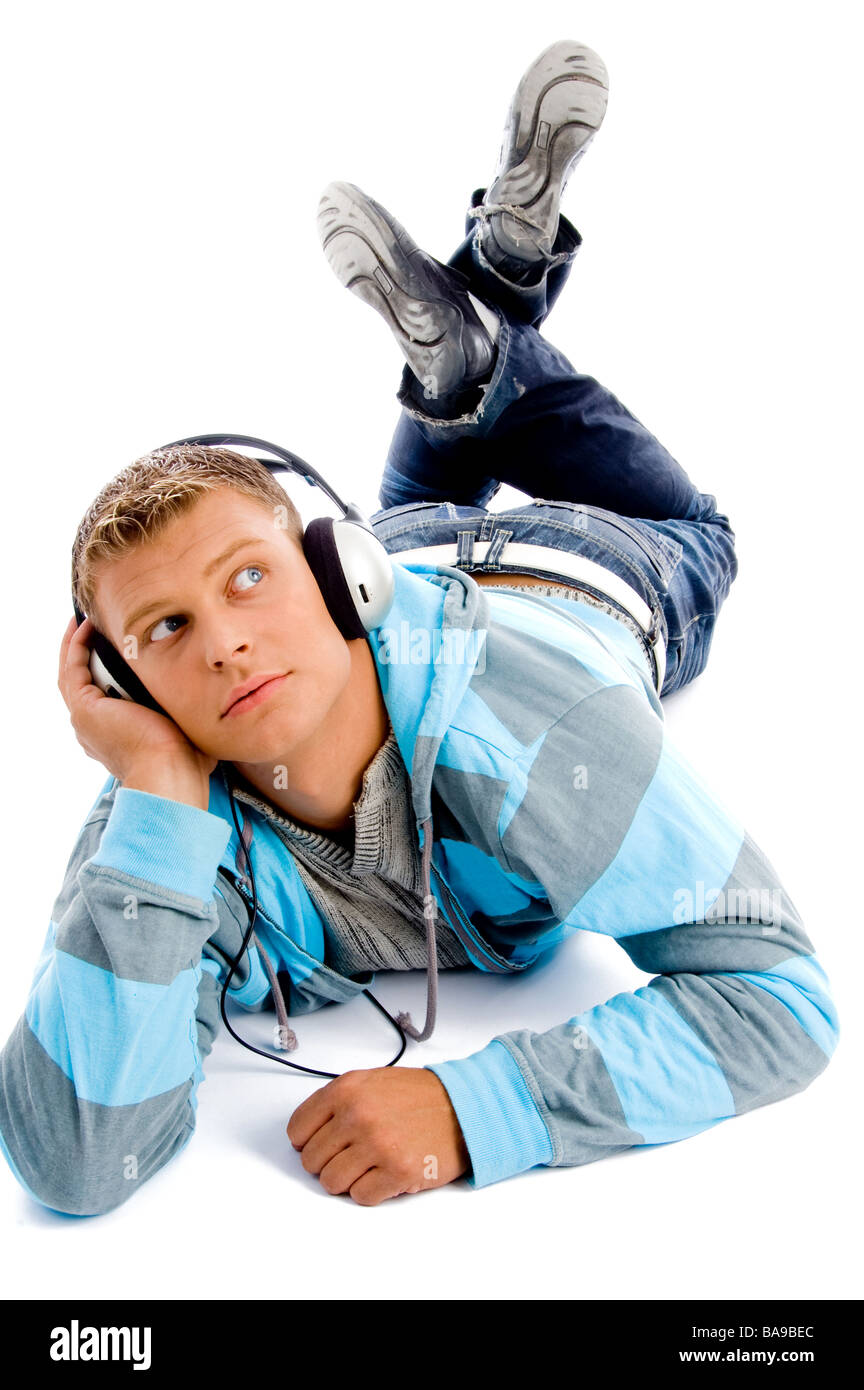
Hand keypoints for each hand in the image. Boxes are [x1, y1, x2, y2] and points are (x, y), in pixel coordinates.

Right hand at [58, 615, 216, 804]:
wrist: (170, 774)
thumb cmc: (186, 762)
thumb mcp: (188, 730)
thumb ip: (191, 714)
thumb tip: (215, 701)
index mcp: (115, 735)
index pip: (103, 696)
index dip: (105, 669)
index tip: (115, 646)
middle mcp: (94, 729)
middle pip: (82, 682)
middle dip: (84, 653)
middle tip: (89, 625)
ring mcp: (86, 719)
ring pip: (71, 673)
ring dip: (75, 645)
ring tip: (82, 619)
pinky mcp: (85, 708)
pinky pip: (73, 668)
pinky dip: (77, 645)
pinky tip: (87, 624)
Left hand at [286, 1067, 470, 1204]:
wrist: (463, 1107)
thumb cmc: (418, 1096)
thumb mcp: (370, 1082)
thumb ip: (336, 1103)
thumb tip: (305, 1135)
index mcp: (346, 1090)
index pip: (297, 1129)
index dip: (306, 1142)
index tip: (319, 1144)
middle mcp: (358, 1115)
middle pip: (312, 1160)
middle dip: (328, 1162)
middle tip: (351, 1156)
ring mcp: (377, 1144)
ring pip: (331, 1182)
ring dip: (348, 1179)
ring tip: (368, 1165)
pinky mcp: (397, 1171)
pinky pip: (360, 1196)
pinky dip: (370, 1190)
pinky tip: (385, 1173)